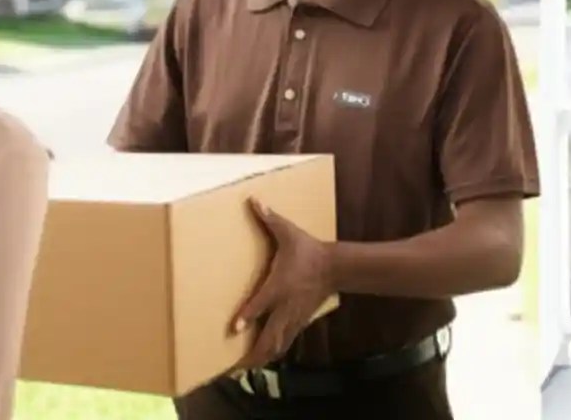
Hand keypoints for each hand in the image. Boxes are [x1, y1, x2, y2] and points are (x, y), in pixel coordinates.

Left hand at [232, 197, 334, 369]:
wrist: (337, 266)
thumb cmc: (309, 250)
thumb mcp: (289, 233)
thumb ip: (270, 219)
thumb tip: (254, 200)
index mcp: (278, 285)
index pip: (262, 303)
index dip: (249, 315)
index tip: (235, 328)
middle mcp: (285, 305)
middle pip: (269, 336)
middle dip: (253, 354)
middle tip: (233, 367)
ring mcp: (293, 316)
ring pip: (277, 344)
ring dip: (261, 358)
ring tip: (244, 369)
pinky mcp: (299, 320)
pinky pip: (285, 341)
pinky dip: (274, 352)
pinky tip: (264, 360)